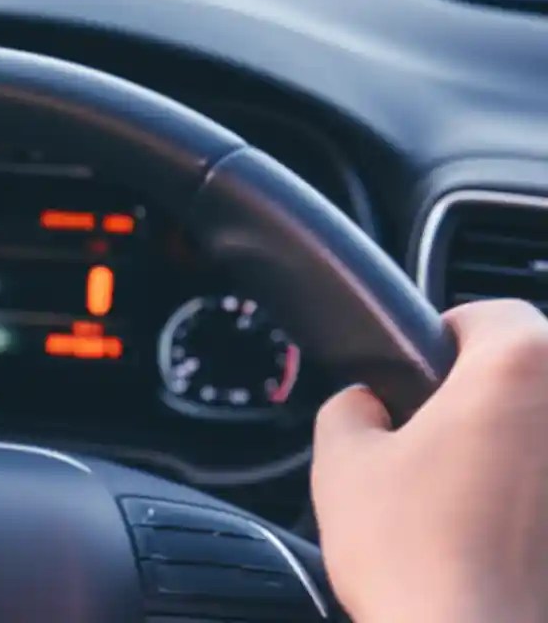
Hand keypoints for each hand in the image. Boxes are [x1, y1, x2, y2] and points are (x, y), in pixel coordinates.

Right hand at [312, 300, 547, 622]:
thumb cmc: (415, 557)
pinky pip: (546, 485)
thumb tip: (366, 406)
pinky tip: (494, 533)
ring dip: (512, 447)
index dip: (442, 337)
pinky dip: (529, 496)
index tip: (418, 372)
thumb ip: (350, 407)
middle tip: (433, 438)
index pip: (488, 312)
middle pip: (528, 370)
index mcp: (518, 367)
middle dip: (482, 394)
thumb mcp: (342, 462)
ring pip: (541, 432)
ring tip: (463, 495)